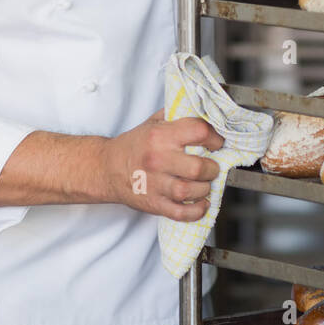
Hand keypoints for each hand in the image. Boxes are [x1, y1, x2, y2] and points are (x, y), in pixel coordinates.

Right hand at [104, 109, 223, 220]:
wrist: (107, 168)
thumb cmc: (133, 145)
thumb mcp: (153, 123)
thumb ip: (177, 116)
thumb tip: (204, 111)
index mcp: (160, 136)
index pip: (199, 132)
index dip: (215, 138)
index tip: (216, 144)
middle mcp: (158, 159)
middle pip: (199, 167)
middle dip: (212, 168)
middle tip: (211, 167)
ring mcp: (155, 184)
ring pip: (191, 191)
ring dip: (204, 189)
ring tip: (203, 184)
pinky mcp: (154, 204)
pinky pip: (181, 213)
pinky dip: (196, 211)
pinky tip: (200, 203)